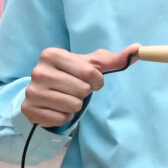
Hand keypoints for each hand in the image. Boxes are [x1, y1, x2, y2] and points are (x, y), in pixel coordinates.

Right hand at [20, 44, 138, 127]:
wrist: (41, 92)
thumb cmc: (69, 75)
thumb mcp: (89, 65)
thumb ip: (113, 59)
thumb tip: (138, 49)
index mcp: (51, 54)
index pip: (90, 72)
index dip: (97, 81)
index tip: (91, 81)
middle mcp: (38, 71)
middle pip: (82, 90)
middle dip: (84, 93)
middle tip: (74, 90)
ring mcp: (32, 91)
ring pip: (73, 105)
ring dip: (75, 105)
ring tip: (66, 99)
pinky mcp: (29, 109)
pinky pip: (62, 118)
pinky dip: (64, 116)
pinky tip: (57, 109)